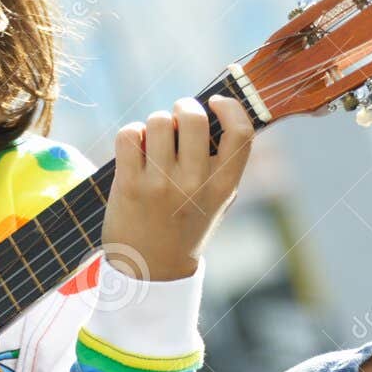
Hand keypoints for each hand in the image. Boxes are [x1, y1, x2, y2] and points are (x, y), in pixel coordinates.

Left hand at [101, 94, 253, 280]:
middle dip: (183, 107)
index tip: (216, 102)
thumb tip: (217, 112)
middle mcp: (194, 184)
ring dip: (155, 123)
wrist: (151, 270)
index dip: (230, 107)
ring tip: (154, 140)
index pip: (241, 132)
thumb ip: (221, 163)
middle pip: (193, 117)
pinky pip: (130, 135)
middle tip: (177, 117)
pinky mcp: (130, 186)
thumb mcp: (217, 201)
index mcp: (223, 186)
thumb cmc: (185, 226)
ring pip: (159, 121)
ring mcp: (161, 185)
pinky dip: (132, 133)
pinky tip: (135, 147)